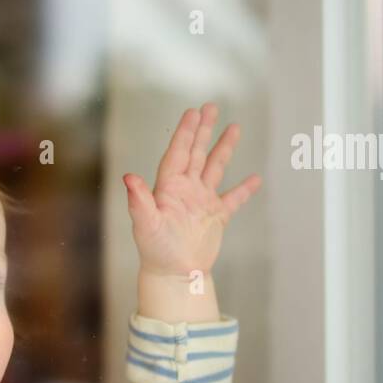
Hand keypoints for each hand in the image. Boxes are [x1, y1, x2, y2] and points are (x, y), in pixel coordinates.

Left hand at [123, 103, 260, 278]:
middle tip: (210, 107)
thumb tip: (128, 177)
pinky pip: (233, 199)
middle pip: (196, 153)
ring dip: (224, 148)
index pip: (178, 154)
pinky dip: (244, 189)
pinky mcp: (216, 217)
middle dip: (203, 130)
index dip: (186, 133)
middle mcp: (185, 190)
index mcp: (168, 188)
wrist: (174, 274)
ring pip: (215, 168)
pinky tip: (254, 178)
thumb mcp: (146, 225)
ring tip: (234, 127)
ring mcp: (201, 202)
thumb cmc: (155, 250)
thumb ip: (139, 201)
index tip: (193, 113)